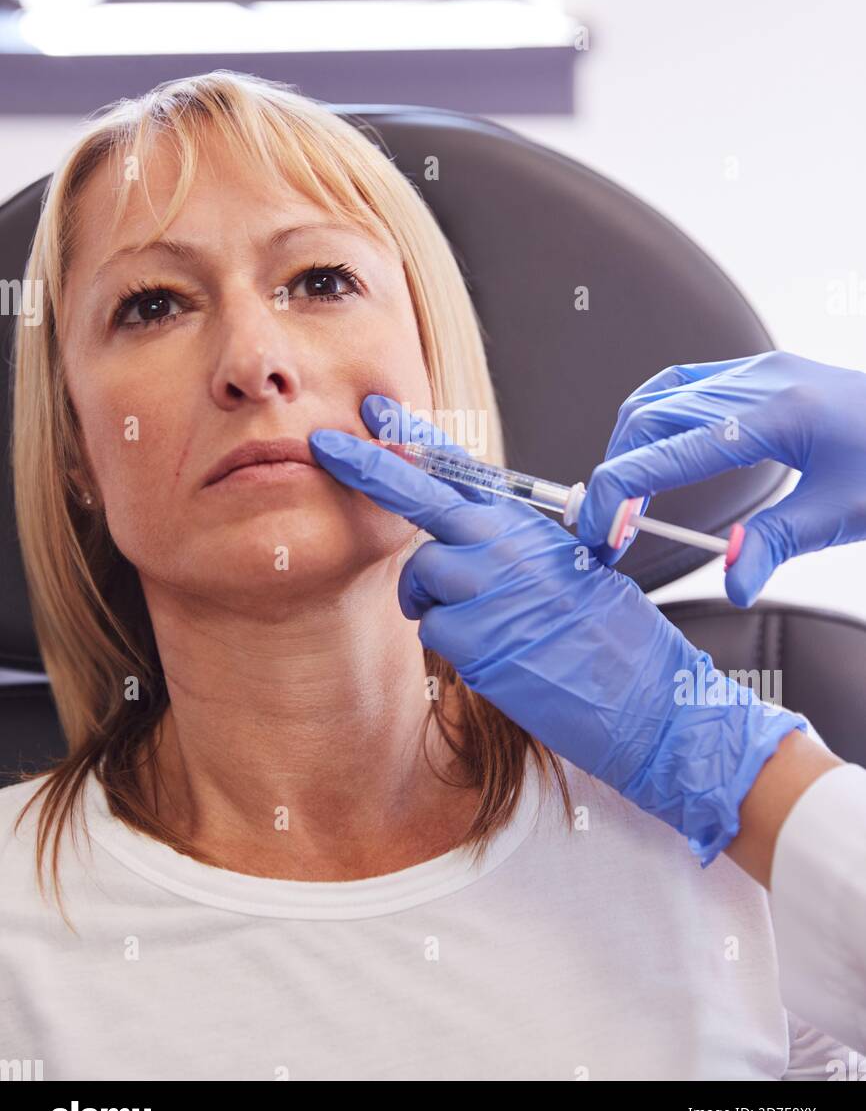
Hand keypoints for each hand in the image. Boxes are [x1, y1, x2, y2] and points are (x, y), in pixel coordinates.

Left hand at [309, 394, 806, 864]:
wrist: (646, 699)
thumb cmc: (614, 639)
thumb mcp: (571, 567)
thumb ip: (514, 545)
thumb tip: (462, 536)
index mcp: (529, 524)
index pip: (462, 469)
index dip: (414, 435)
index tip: (376, 411)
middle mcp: (505, 546)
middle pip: (417, 497)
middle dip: (367, 467)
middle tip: (326, 447)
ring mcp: (486, 590)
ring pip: (422, 577)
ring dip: (435, 602)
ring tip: (488, 625)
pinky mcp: (475, 641)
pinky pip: (434, 632)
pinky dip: (456, 646)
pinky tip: (501, 656)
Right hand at [577, 351, 865, 605]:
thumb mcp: (840, 516)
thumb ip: (774, 545)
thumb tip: (732, 582)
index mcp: (774, 414)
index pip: (668, 451)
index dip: (620, 491)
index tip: (598, 529)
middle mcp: (758, 380)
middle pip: (651, 417)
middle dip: (617, 471)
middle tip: (607, 527)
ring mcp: (758, 369)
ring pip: (661, 396)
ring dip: (631, 444)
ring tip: (626, 498)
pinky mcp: (763, 372)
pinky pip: (686, 386)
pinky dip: (656, 421)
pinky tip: (657, 454)